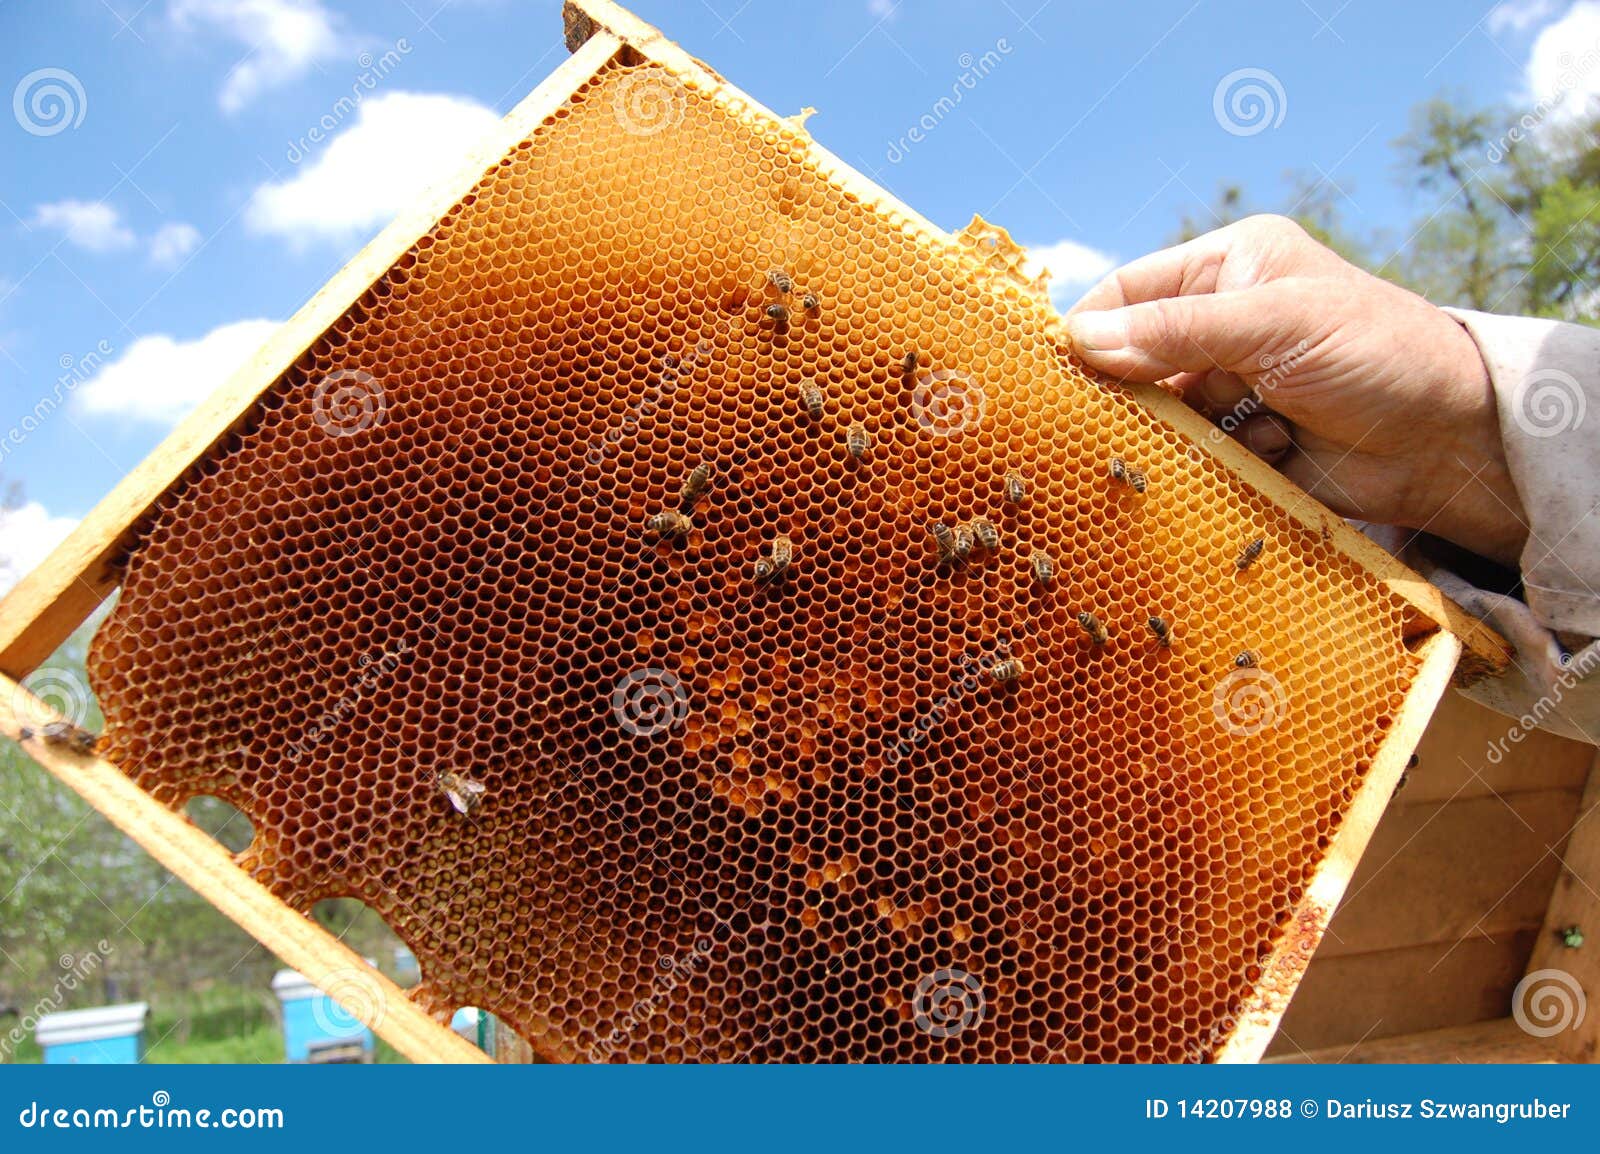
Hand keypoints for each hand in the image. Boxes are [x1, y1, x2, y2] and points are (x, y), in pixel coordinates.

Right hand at [1063, 215, 1527, 567]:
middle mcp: (1223, 322)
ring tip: (1208, 443)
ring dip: (1176, 437)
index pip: (1131, 289)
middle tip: (1106, 424)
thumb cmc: (1376, 354)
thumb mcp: (1274, 326)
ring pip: (1161, 415)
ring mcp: (1233, 385)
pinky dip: (1207, 467)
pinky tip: (1251, 460)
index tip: (1052, 371)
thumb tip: (1080, 340)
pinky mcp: (1244, 443)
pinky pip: (1193, 458)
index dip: (1090, 326)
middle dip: (1128, 393)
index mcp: (1229, 267)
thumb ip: (1177, 332)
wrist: (1451, 442)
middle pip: (1136, 358)